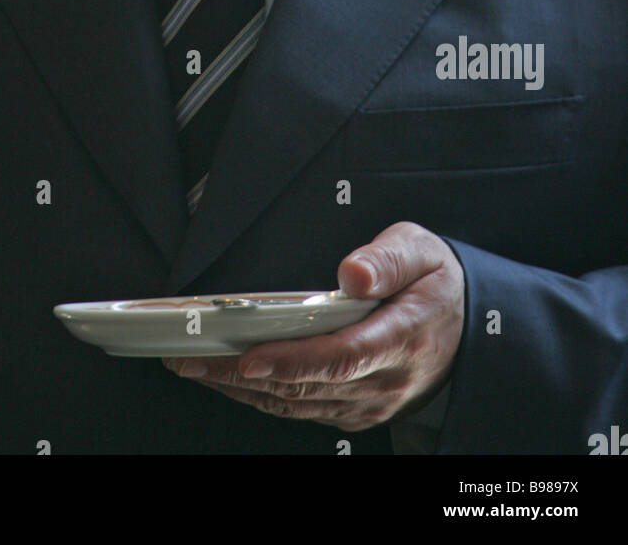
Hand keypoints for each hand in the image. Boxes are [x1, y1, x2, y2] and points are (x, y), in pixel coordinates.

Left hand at [162, 222, 463, 431]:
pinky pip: (304, 409)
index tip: (248, 357)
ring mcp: (371, 402)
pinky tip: (231, 379)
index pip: (340, 356)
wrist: (472, 331)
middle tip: (189, 356)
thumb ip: (387, 258)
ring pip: (298, 403)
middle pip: (305, 385)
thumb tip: (352, 274)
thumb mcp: (423, 250)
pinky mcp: (358, 410)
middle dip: (240, 374)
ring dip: (242, 389)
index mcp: (400, 336)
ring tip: (194, 365)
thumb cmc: (436, 284)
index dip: (291, 361)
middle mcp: (383, 379)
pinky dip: (263, 397)